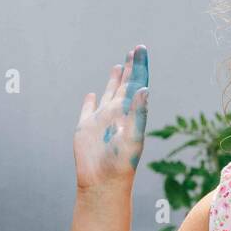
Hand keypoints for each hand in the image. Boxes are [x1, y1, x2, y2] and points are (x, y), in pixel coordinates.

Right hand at [73, 45, 148, 189]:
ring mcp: (101, 120)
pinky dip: (90, 101)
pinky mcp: (86, 128)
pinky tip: (92, 95)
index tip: (141, 49)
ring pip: (108, 94)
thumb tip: (144, 88)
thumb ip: (138, 112)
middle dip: (130, 68)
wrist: (103, 182)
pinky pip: (88, 110)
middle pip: (125, 85)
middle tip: (134, 50)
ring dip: (114, 80)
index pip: (137, 84)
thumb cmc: (121, 164)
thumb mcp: (133, 137)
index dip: (139, 67)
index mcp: (131, 113)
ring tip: (118, 65)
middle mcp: (118, 114)